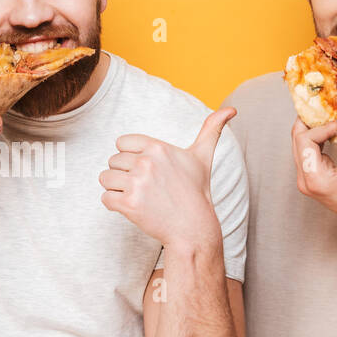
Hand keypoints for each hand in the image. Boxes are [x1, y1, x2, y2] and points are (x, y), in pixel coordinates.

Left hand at [99, 106, 234, 248]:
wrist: (193, 227)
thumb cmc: (196, 191)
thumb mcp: (202, 157)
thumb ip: (211, 129)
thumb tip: (232, 109)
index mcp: (158, 148)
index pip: (121, 142)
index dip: (130, 156)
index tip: (146, 169)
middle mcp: (146, 163)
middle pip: (112, 160)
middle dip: (124, 174)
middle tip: (145, 187)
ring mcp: (137, 184)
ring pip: (105, 178)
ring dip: (117, 188)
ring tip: (138, 196)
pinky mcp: (129, 204)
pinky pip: (105, 198)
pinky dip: (114, 204)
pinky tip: (133, 207)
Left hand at [292, 101, 336, 235]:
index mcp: (315, 178)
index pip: (305, 139)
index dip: (323, 125)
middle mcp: (305, 181)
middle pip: (297, 140)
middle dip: (312, 122)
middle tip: (329, 108)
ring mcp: (307, 182)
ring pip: (300, 146)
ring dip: (315, 130)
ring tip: (333, 119)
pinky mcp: (313, 181)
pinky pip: (307, 154)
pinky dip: (317, 141)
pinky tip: (332, 133)